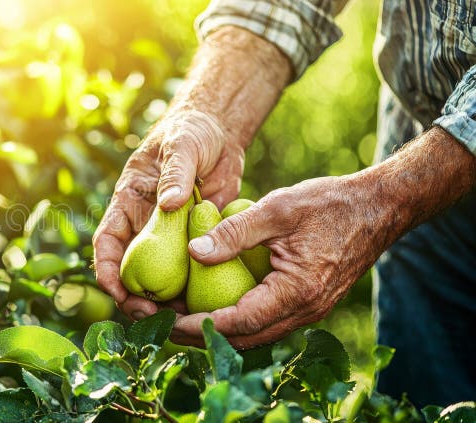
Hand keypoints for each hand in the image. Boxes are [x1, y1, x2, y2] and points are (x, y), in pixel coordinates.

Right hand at [92, 109, 245, 319]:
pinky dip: (194, 290)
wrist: (221, 133)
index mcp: (129, 203)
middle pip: (130, 269)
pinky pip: (192, 271)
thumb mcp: (183, 146)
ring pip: (160, 277)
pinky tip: (205, 306)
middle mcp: (145, 225)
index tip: (113, 290)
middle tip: (149, 314)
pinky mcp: (196, 240)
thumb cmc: (191, 132)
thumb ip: (176, 173)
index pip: (108, 241)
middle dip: (133, 296)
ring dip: (164, 300)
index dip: (106, 268)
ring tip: (177, 320)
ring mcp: (171, 236)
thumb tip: (169, 203)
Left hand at [170, 175, 389, 347]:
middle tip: (163, 325)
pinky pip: (267, 321)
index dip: (200, 325)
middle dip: (202, 335)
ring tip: (181, 319)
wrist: (378, 208)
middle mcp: (305, 311)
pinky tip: (214, 306)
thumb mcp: (277, 208)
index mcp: (297, 292)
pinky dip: (238, 320)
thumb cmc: (329, 204)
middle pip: (244, 337)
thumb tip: (193, 252)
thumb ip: (235, 232)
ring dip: (218, 330)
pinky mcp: (309, 303)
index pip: (238, 321)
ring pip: (256, 334)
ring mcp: (309, 311)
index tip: (167, 322)